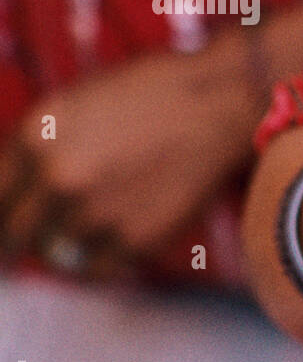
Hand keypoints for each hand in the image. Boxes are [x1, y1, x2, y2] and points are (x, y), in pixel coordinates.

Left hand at [0, 35, 259, 274]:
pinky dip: (103, 260)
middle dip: (21, 239)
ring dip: (68, 246)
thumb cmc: (157, 92)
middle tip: (28, 244)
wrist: (222, 103)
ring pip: (56, 254)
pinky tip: (117, 237)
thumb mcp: (77, 102)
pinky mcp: (135, 239)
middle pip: (15, 234)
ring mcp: (96, 213)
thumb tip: (21, 188)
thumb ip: (40, 146)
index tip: (10, 224)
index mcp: (35, 136)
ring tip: (92, 229)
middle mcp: (58, 179)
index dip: (4, 212)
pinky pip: (98, 269)